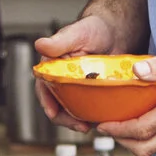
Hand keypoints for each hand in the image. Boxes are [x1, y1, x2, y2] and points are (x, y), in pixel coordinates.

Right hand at [33, 14, 131, 132]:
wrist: (115, 32)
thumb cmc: (93, 29)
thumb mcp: (77, 33)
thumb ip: (59, 41)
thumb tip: (40, 45)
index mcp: (52, 66)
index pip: (44, 87)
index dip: (47, 101)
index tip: (53, 113)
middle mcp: (61, 79)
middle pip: (57, 103)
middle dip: (66, 118)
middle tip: (80, 126)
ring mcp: (76, 87)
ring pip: (72, 109)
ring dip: (78, 120)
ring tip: (90, 126)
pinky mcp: (91, 92)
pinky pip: (88, 107)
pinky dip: (92, 115)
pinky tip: (100, 119)